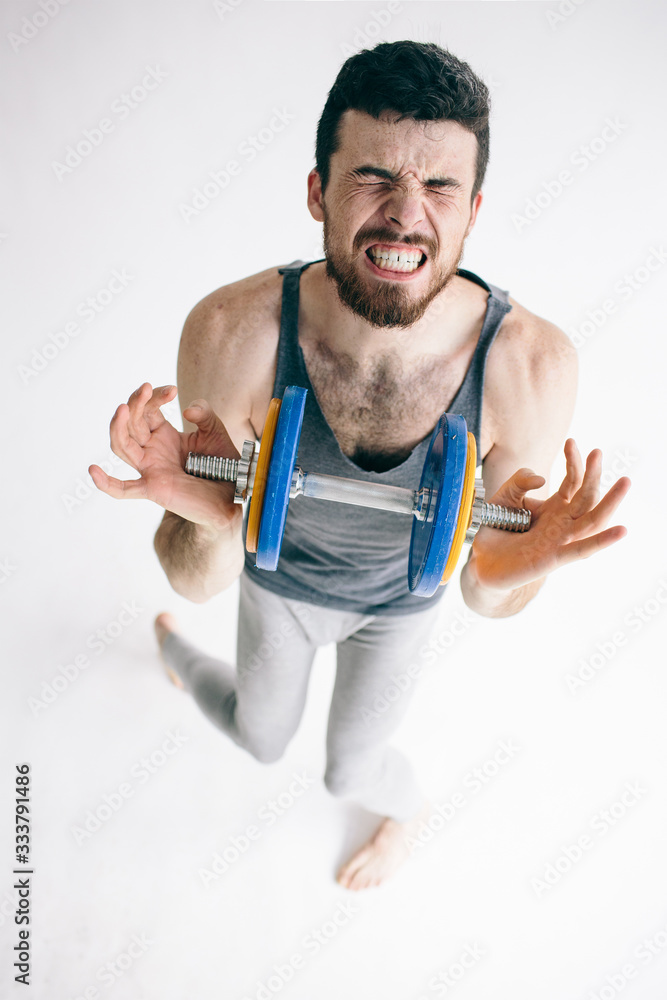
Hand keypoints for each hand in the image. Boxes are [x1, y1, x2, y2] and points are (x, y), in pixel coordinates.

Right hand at [88, 382, 241, 530]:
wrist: (232, 494)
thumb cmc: (221, 465)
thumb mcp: (215, 432)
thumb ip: (205, 415)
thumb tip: (187, 409)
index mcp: (163, 435)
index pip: (147, 410)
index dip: (154, 397)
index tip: (172, 390)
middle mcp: (151, 450)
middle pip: (131, 423)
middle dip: (136, 403)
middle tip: (147, 388)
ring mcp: (150, 469)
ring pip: (122, 446)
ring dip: (119, 427)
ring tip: (124, 408)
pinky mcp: (153, 489)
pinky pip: (124, 489)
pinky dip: (107, 483)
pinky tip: (94, 471)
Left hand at [466, 439, 630, 592]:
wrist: (480, 562)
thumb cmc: (495, 532)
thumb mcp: (504, 498)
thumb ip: (519, 482)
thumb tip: (541, 478)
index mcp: (554, 508)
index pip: (572, 482)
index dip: (574, 462)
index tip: (571, 442)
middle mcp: (562, 523)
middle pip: (586, 496)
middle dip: (593, 474)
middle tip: (597, 451)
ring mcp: (561, 541)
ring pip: (593, 520)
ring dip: (611, 501)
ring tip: (626, 482)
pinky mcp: (554, 558)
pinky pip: (582, 549)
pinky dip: (603, 540)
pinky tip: (622, 530)